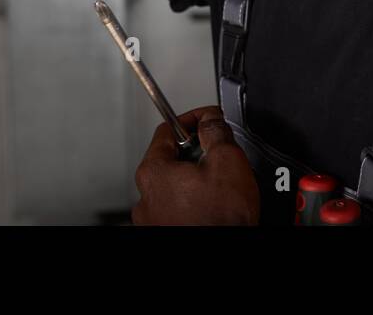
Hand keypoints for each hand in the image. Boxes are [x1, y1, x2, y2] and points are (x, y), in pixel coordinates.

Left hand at [131, 106, 259, 225]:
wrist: (225, 254)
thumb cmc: (220, 218)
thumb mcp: (227, 159)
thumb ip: (215, 130)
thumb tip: (210, 118)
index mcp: (153, 171)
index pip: (168, 129)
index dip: (194, 119)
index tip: (209, 119)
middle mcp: (145, 195)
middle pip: (172, 158)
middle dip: (197, 153)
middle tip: (220, 155)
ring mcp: (152, 218)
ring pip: (176, 185)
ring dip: (195, 179)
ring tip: (219, 186)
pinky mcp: (164, 231)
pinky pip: (178, 207)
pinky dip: (193, 202)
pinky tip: (212, 206)